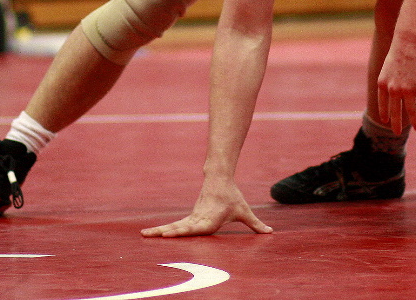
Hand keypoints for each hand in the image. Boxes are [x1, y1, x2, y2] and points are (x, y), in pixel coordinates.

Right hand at [140, 177, 272, 237]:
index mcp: (210, 219)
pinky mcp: (189, 218)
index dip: (187, 231)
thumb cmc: (232, 197)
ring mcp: (192, 218)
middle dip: (169, 233)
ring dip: (160, 231)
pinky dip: (162, 230)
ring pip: (174, 226)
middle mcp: (198, 219)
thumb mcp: (245, 211)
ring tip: (145, 235)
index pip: (197, 227)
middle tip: (157, 236)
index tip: (175, 234)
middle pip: (182, 227)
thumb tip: (270, 232)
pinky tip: (150, 234)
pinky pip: (174, 226)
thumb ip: (256, 224)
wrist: (219, 179)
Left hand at [376, 39, 415, 134]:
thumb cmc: (401, 49)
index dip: (385, 112)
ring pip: (412, 111)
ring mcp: (408, 90)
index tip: (386, 120)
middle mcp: (394, 90)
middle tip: (396, 133)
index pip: (383, 103)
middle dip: (396, 124)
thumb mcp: (389, 64)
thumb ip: (391, 78)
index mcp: (383, 83)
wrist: (411, 41)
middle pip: (395, 111)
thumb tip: (394, 87)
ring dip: (415, 122)